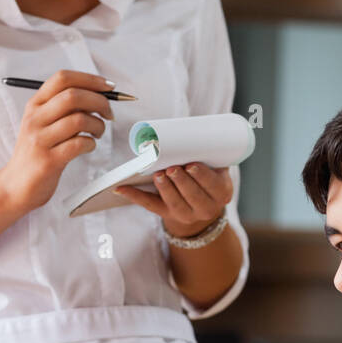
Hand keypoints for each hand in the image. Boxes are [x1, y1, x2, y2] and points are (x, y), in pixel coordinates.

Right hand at [0, 70, 114, 213]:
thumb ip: (63, 109)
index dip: (90, 79)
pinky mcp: (48, 160)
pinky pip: (78, 144)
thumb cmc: (36, 154)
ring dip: (98, 125)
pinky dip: (91, 144)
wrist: (14, 186)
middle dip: (100, 102)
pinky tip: (88, 147)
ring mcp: (40, 139)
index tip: (108, 87)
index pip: (62, 78)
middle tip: (109, 113)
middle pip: (73, 96)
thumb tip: (97, 96)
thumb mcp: (42, 125)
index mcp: (35, 105)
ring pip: (79, 119)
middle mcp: (35, 118)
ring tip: (97, 133)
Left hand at [114, 163, 231, 237]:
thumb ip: (208, 152)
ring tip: (158, 175)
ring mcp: (186, 214)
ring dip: (165, 189)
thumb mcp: (216, 167)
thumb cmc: (208, 175)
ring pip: (174, 203)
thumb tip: (186, 128)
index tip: (192, 165)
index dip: (202, 177)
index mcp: (221, 193)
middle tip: (172, 168)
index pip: (213, 186)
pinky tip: (120, 189)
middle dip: (182, 182)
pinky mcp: (167, 214)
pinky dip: (134, 196)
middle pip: (193, 196)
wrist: (203, 203)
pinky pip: (150, 205)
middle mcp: (206, 208)